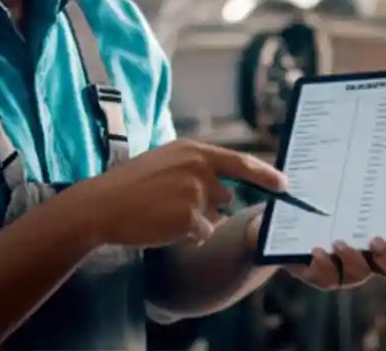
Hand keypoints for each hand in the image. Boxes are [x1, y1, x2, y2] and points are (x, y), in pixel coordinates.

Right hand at [68, 139, 285, 248]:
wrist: (101, 205)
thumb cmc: (129, 186)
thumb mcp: (164, 162)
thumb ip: (194, 167)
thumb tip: (225, 187)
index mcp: (193, 150)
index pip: (240, 162)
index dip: (266, 174)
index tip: (285, 184)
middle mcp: (199, 167)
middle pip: (226, 195)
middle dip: (206, 205)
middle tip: (170, 203)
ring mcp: (196, 192)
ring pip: (213, 216)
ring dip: (195, 220)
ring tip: (163, 213)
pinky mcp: (190, 217)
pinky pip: (201, 234)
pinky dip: (185, 235)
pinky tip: (161, 226)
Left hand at [247, 185, 385, 288]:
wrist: (277, 215)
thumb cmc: (317, 193)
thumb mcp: (336, 177)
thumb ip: (361, 171)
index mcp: (380, 232)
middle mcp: (368, 256)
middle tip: (377, 238)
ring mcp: (344, 268)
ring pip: (360, 274)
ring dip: (353, 258)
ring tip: (339, 240)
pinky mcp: (318, 274)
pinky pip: (326, 279)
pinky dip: (324, 266)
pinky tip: (317, 249)